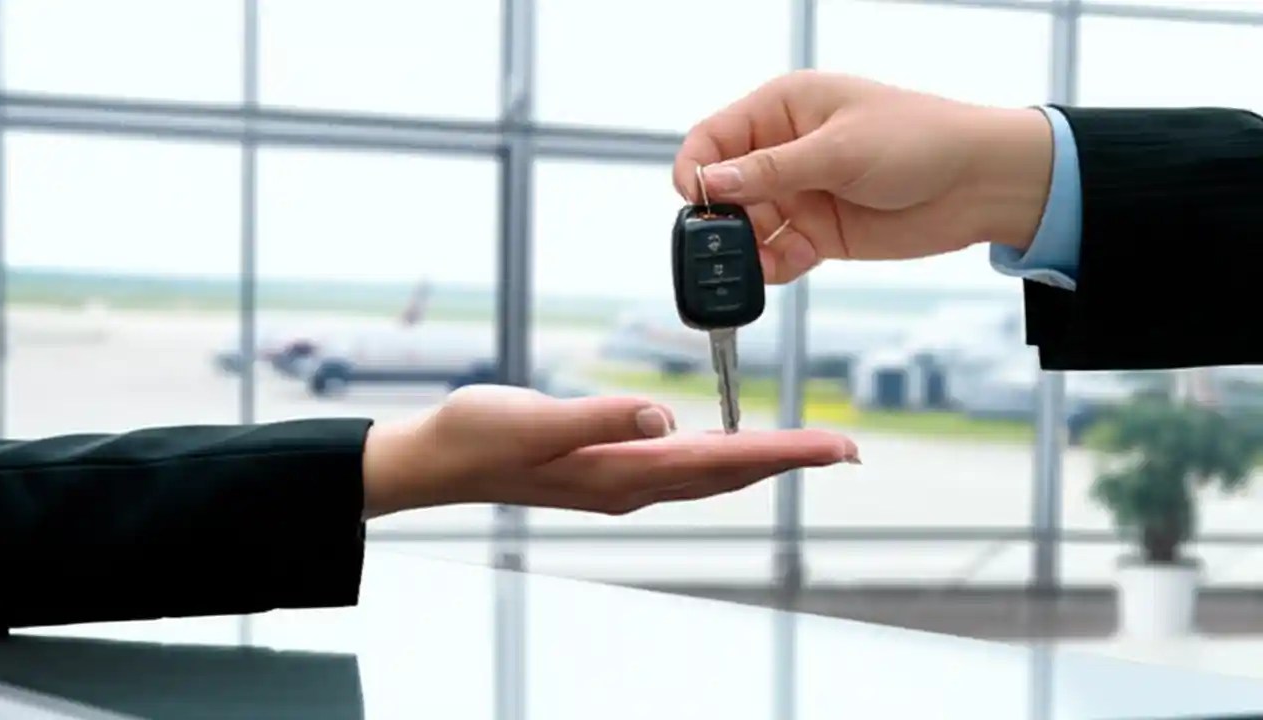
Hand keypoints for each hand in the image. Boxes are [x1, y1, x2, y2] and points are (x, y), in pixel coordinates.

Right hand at [360, 384, 857, 517]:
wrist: (442, 458)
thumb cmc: (482, 434)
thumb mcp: (537, 420)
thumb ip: (602, 419)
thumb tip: (666, 419)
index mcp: (624, 472)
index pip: (723, 461)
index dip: (785, 452)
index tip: (838, 446)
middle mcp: (633, 484)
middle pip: (731, 472)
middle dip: (791, 459)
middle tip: (847, 448)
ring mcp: (622, 480)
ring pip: (712, 472)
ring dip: (763, 460)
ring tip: (806, 448)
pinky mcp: (609, 467)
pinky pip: (685, 466)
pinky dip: (722, 454)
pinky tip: (729, 444)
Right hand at [673, 70, 1053, 283]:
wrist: (980, 184)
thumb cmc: (921, 139)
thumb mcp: (840, 150)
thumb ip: (772, 170)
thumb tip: (712, 181)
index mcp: (783, 109)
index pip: (713, 138)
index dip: (696, 169)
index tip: (696, 200)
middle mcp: (784, 151)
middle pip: (724, 189)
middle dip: (720, 219)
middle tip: (726, 243)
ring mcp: (800, 194)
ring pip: (747, 228)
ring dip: (746, 249)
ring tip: (764, 260)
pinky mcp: (818, 232)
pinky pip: (776, 253)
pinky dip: (773, 265)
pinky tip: (790, 262)